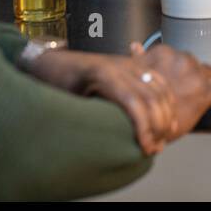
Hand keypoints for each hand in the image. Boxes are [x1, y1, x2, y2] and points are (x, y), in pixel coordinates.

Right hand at [24, 43, 210, 154]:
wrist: (43, 65)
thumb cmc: (69, 82)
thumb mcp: (101, 89)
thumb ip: (120, 99)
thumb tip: (134, 124)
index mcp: (130, 65)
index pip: (160, 87)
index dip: (167, 110)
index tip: (168, 131)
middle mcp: (127, 64)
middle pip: (159, 93)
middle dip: (163, 121)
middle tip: (158, 144)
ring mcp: (115, 67)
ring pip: (148, 98)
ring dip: (153, 126)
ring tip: (150, 146)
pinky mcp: (102, 74)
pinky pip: (131, 100)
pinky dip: (140, 122)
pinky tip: (140, 137)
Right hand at [128, 42, 210, 137]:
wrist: (143, 121)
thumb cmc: (136, 100)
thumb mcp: (135, 75)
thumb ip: (139, 59)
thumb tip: (135, 46)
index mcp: (164, 53)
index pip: (178, 57)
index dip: (179, 68)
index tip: (178, 75)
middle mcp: (182, 60)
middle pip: (194, 64)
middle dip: (192, 74)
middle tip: (188, 87)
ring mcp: (195, 74)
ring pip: (208, 73)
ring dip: (206, 80)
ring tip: (203, 89)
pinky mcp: (206, 90)